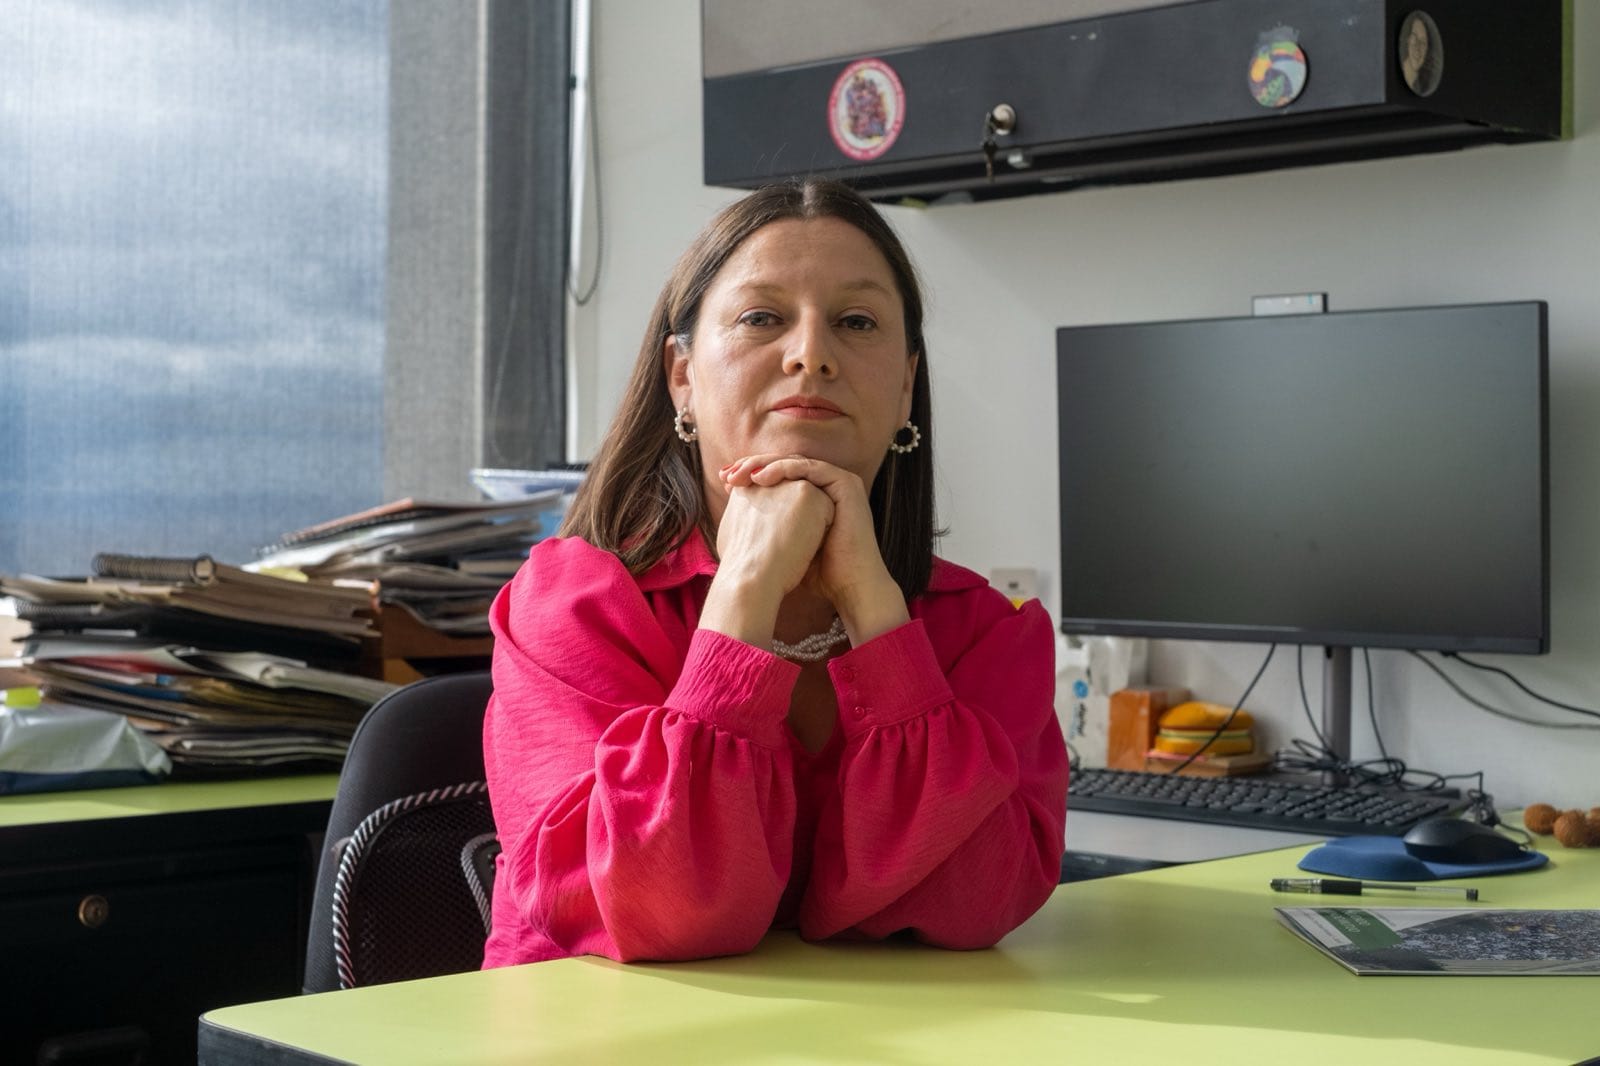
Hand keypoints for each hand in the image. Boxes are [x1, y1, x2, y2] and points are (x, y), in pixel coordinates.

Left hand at [722, 454, 908, 643]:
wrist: (848, 587)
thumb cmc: (817, 573)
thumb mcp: (785, 542)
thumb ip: (770, 523)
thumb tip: (736, 514)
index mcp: (815, 496)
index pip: (779, 476)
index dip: (751, 476)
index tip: (726, 484)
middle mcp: (828, 486)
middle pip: (784, 465)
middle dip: (752, 466)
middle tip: (726, 474)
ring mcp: (839, 482)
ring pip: (795, 462)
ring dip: (763, 465)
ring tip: (739, 475)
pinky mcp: (846, 484)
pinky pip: (809, 467)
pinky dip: (783, 469)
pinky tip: (760, 478)